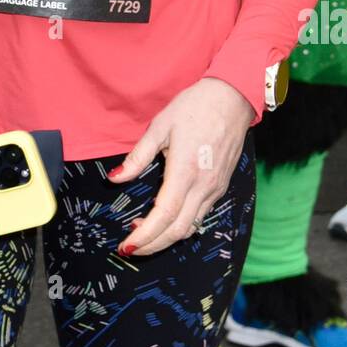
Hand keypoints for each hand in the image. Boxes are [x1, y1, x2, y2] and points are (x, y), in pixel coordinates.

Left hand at [108, 78, 253, 257]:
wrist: (232, 98)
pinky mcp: (221, 187)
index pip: (163, 215)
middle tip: (131, 248)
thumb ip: (138, 157)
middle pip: (177, 230)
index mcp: (185, 170)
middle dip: (153, 245)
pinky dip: (181, 225)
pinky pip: (200, 215)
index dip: (144, 236)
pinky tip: (166, 219)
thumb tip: (114, 179)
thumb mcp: (160, 126)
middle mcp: (203, 185)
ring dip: (166, 238)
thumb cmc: (194, 107)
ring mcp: (215, 188)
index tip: (126, 245)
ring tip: (143, 235)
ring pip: (191, 227)